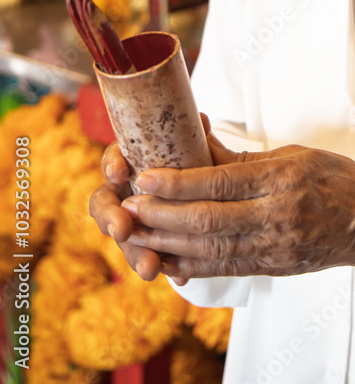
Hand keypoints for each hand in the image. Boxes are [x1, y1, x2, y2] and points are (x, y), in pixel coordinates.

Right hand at [88, 113, 218, 283]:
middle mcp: (125, 193)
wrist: (205, 192)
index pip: (112, 160)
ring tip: (149, 267)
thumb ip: (192, 138)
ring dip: (135, 252)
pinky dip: (164, 265)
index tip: (120, 171)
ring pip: (125, 238)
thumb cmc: (191, 163)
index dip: (112, 164)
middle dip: (111, 218)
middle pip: (106, 204)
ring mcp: (133, 221)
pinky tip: (180, 276)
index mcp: (131, 164)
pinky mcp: (148, 244)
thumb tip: (200, 121)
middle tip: (120, 229)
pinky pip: (149, 256)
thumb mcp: (193, 149)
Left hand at [120, 137, 354, 289]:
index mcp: (282, 179)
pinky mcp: (272, 267)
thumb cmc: (335, 180)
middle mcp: (276, 215)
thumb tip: (198, 142)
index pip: (219, 183)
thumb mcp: (292, 154)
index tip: (145, 177)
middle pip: (207, 220)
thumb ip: (242, 158)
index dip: (176, 183)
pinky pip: (224, 269)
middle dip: (161, 215)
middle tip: (129, 207)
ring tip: (137, 234)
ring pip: (209, 250)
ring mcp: (274, 246)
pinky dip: (191, 266)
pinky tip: (166, 259)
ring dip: (167, 244)